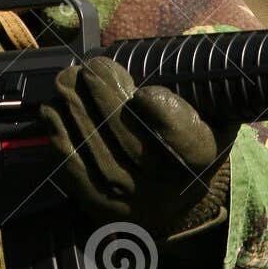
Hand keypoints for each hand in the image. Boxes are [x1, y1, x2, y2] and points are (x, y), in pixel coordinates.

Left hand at [40, 56, 226, 236]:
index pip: (182, 138)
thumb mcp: (213, 121)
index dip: (161, 113)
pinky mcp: (99, 206)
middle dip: (104, 97)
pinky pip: (75, 168)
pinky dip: (60, 135)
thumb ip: (203, 94)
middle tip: (89, 67)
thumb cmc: (187, 147)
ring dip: (75, 111)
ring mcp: (130, 202)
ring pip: (98, 152)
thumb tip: (177, 61)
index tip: (143, 92)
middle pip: (131, 140)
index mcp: (199, 161)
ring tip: (66, 80)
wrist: (173, 207)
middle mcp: (166, 188)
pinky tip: (54, 109)